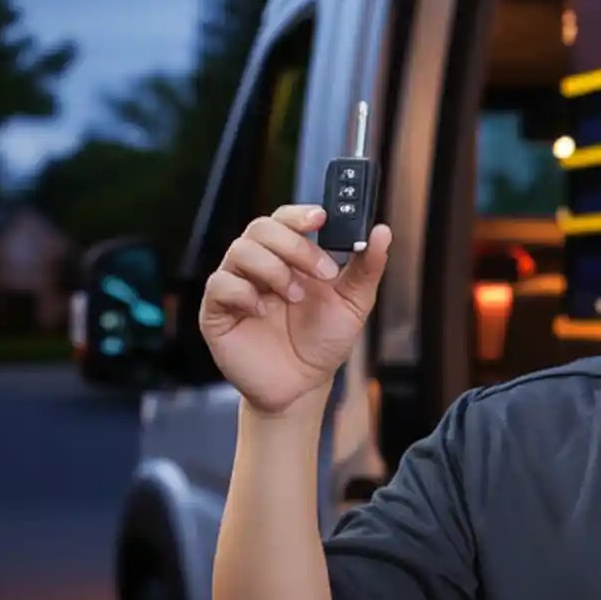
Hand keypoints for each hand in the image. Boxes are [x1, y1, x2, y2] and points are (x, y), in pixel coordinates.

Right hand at [198, 204, 391, 415]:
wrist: (302, 385)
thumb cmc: (323, 341)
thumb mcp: (354, 304)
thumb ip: (366, 268)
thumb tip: (382, 232)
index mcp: (290, 257)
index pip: (285, 219)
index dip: (300, 213)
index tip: (321, 218)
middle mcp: (261, 265)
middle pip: (262, 228)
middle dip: (295, 246)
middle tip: (323, 273)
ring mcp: (237, 285)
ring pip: (240, 250)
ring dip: (274, 269)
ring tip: (295, 297)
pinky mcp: (217, 311)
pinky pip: (220, 285)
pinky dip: (245, 293)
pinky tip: (263, 311)